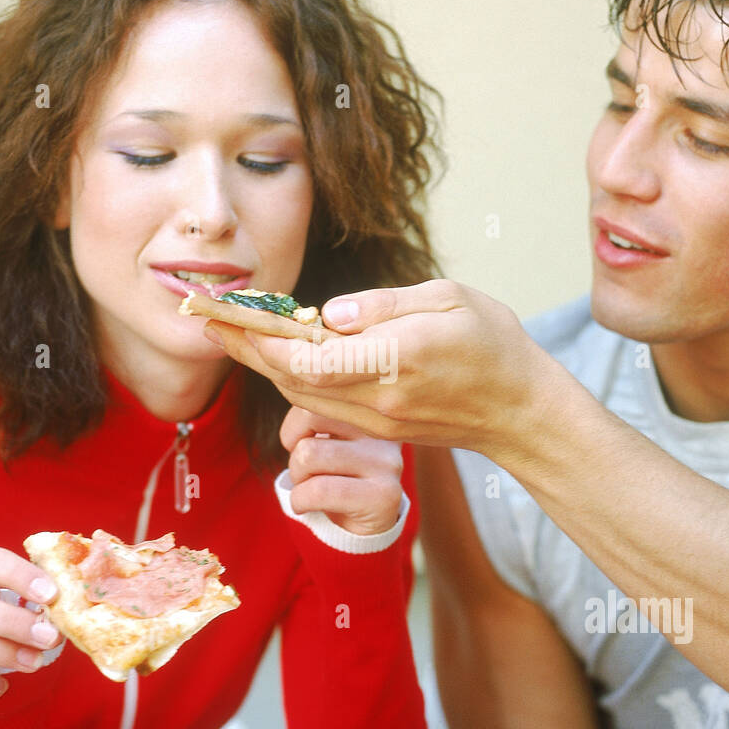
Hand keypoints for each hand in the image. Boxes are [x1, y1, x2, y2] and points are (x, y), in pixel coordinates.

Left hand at [206, 279, 549, 453]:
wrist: (520, 412)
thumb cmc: (493, 344)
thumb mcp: (450, 299)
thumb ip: (384, 305)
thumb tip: (328, 314)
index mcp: (396, 360)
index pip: (310, 357)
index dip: (262, 338)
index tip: (227, 314)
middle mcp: (378, 399)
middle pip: (292, 378)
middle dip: (246, 349)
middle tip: (207, 317)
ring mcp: (375, 421)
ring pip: (300, 395)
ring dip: (261, 365)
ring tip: (228, 332)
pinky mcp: (377, 430)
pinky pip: (320, 404)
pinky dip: (290, 378)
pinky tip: (274, 355)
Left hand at [281, 406, 403, 535]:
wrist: (362, 529)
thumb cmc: (335, 479)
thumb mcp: (325, 440)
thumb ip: (313, 416)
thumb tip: (290, 395)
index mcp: (368, 411)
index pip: (318, 394)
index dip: (294, 426)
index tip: (297, 446)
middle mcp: (383, 430)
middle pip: (311, 418)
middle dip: (295, 453)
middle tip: (306, 473)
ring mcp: (388, 462)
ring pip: (309, 454)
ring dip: (297, 479)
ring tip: (310, 489)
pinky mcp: (384, 495)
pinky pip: (319, 490)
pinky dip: (299, 501)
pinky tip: (306, 506)